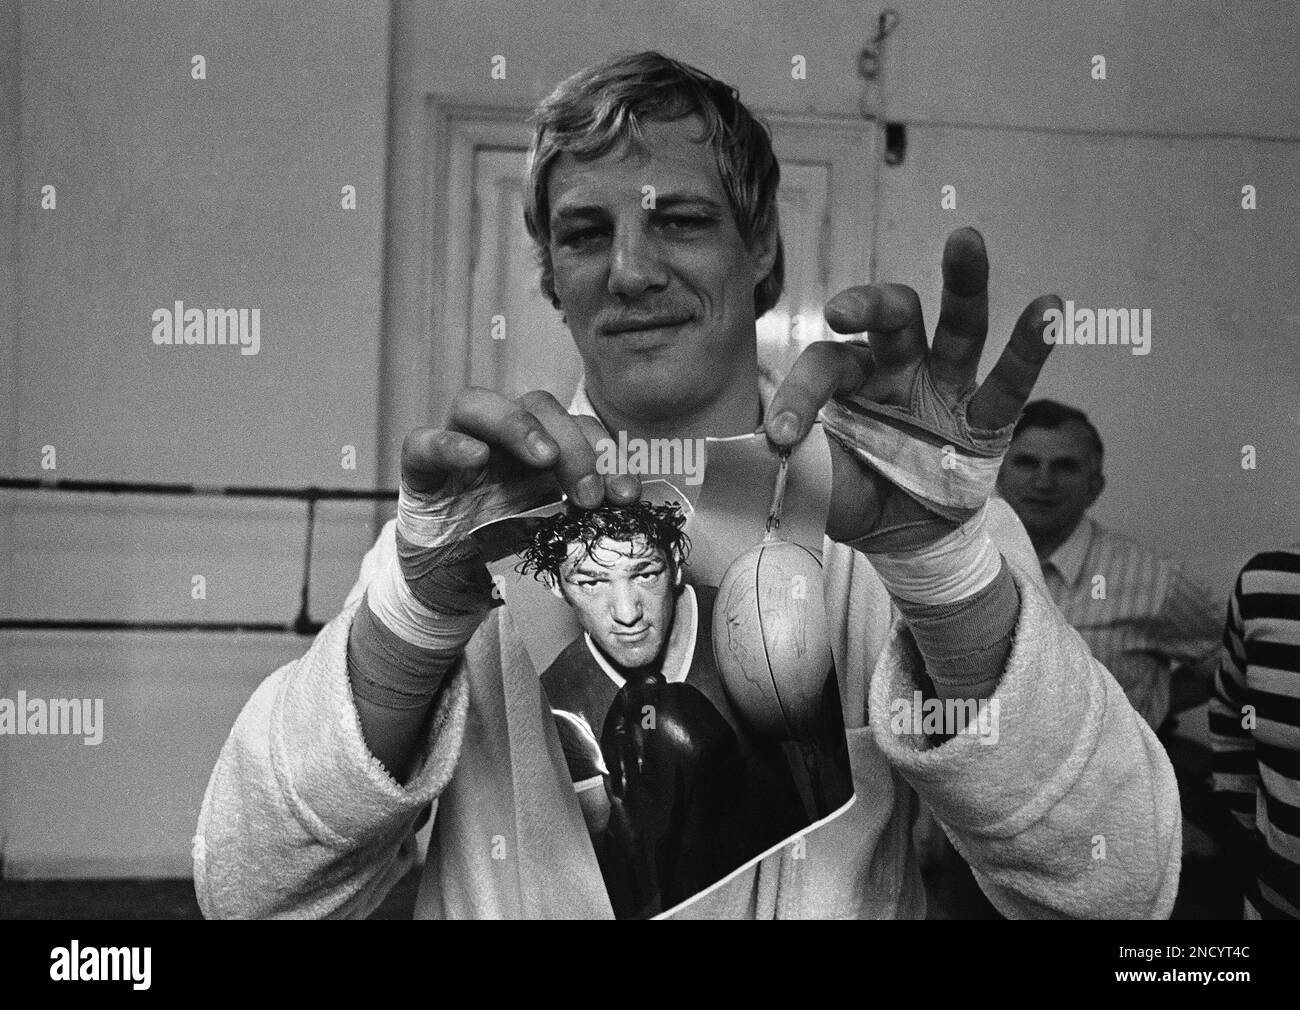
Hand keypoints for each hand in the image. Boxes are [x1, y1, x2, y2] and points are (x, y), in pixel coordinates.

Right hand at [395, 389, 641, 609]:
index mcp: (536, 448)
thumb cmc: (504, 551)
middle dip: (572, 443)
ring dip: (518, 425)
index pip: (575, 424)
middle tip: (590, 494)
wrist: (449, 589)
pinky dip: (449, 444)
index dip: (605, 451)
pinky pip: (423, 442)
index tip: (625, 492)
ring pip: (477, 404)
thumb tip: (627, 503)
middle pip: (535, 405)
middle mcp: (497, 438)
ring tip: (545, 458)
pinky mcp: (418, 471)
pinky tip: (475, 457)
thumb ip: (582, 512)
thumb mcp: (554, 532)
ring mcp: (455, 448)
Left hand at [763, 227, 1060, 548]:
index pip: (827, 364)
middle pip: (891, 317)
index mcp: (853, 379)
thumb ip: (796, 464)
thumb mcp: (816, 481)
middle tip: (843, 311)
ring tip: (966, 240)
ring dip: (965, 283)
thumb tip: (758, 456)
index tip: (783, 435)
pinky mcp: (986, 420)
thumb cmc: (854, 493)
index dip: (802, 395)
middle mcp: (901, 369)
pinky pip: (1010, 382)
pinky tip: (1050, 308)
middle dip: (869, 304)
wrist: (902, 535)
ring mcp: (948, 387)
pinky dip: (1031, 347)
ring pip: (959, 326)